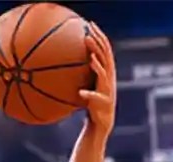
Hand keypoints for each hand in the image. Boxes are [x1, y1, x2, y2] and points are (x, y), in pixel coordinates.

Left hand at [80, 22, 115, 136]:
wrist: (100, 125)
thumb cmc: (91, 105)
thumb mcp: (86, 85)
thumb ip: (81, 73)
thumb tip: (63, 63)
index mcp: (105, 73)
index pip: (104, 51)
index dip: (99, 38)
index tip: (90, 25)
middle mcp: (109, 80)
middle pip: (106, 59)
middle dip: (98, 46)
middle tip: (88, 35)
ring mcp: (107, 92)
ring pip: (105, 76)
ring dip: (97, 66)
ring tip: (90, 58)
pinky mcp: (104, 105)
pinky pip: (96, 99)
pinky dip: (89, 95)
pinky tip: (81, 93)